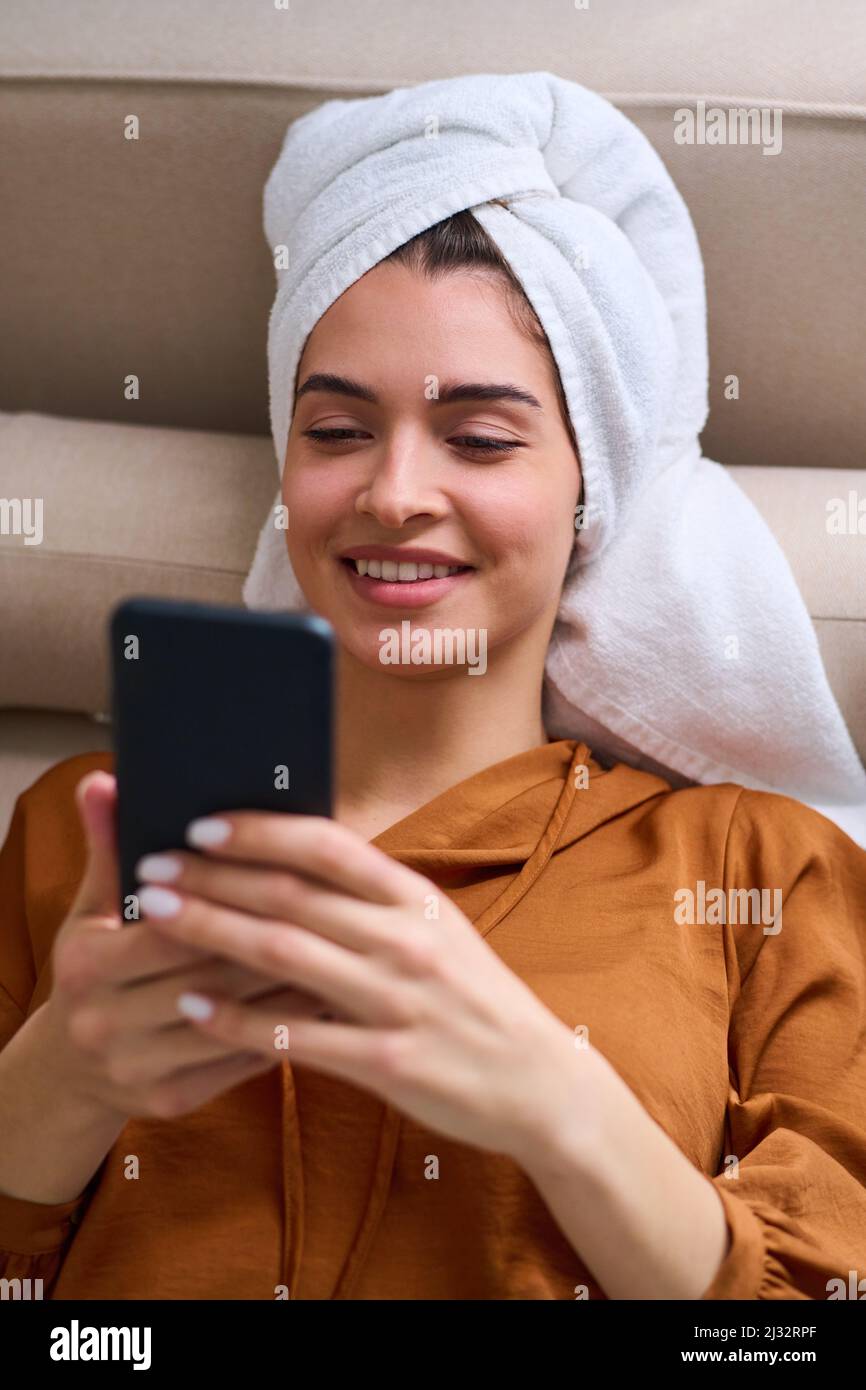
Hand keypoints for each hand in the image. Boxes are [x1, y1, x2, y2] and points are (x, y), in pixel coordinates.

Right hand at [48, 772, 327, 1120]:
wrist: (72, 1070)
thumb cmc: (98, 970)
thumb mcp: (93, 910)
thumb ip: (109, 847)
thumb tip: (106, 780)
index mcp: (85, 964)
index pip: (168, 928)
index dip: (225, 901)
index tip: (284, 873)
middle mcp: (102, 1021)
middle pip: (206, 975)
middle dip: (272, 943)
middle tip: (336, 913)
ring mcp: (135, 1068)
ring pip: (232, 1022)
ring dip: (290, 988)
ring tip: (345, 953)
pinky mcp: (169, 1102)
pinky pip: (239, 1065)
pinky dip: (286, 1030)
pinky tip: (327, 1002)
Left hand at [135, 810, 587, 1161]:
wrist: (541, 1082)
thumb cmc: (476, 999)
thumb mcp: (440, 931)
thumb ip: (374, 899)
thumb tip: (293, 861)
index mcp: (418, 899)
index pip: (329, 847)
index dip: (261, 831)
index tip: (202, 824)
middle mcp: (407, 941)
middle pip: (292, 896)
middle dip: (213, 877)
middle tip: (152, 868)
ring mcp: (398, 1001)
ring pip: (285, 955)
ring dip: (211, 933)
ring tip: (156, 918)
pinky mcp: (389, 1062)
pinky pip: (297, 1036)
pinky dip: (239, 1020)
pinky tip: (194, 1008)